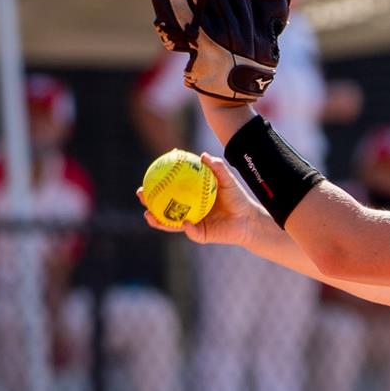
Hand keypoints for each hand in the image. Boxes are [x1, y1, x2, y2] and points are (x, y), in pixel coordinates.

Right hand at [136, 153, 263, 248]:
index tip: (148, 174)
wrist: (249, 219)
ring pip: (170, 223)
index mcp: (189, 197)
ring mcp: (192, 224)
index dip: (156, 184)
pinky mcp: (200, 235)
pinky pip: (191, 232)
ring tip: (148, 215)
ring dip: (158, 220)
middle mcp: (187, 210)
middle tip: (140, 194)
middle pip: (162, 207)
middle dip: (148, 202)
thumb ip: (217, 168)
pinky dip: (188, 228)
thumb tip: (202, 155)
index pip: (168, 190)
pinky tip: (185, 222)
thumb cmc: (238, 198)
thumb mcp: (227, 180)